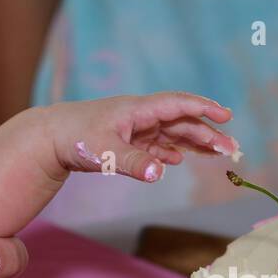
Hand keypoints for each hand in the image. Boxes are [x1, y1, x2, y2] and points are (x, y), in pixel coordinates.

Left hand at [45, 91, 235, 183]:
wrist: (47, 138)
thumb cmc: (74, 139)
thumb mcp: (104, 153)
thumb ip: (134, 163)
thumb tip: (161, 173)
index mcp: (137, 110)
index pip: (177, 104)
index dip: (203, 108)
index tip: (225, 115)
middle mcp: (139, 116)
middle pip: (180, 121)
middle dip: (207, 133)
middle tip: (230, 148)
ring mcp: (132, 128)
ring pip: (171, 132)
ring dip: (194, 142)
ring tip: (217, 153)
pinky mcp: (125, 141)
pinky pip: (155, 144)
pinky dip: (171, 151)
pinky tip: (180, 159)